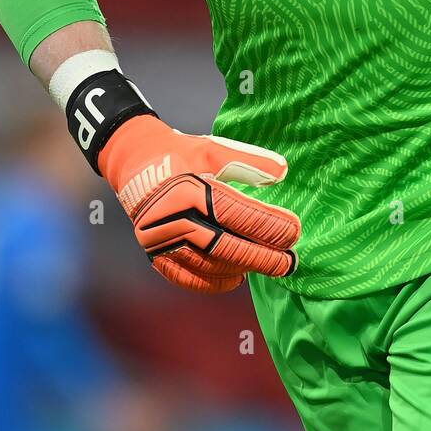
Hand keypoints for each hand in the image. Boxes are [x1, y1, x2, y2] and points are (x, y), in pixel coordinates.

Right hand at [98, 115, 299, 293]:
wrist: (136, 162)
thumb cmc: (182, 155)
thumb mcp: (214, 148)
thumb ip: (249, 161)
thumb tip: (283, 172)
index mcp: (189, 190)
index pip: (237, 215)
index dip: (268, 226)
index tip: (294, 233)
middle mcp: (172, 218)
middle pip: (224, 246)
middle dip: (262, 257)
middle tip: (289, 262)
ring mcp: (160, 239)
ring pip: (207, 265)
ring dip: (241, 269)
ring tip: (268, 266)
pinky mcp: (154, 252)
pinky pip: (185, 277)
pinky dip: (212, 282)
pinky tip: (235, 278)